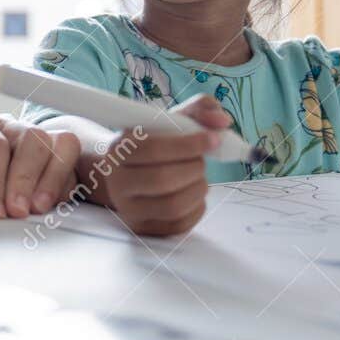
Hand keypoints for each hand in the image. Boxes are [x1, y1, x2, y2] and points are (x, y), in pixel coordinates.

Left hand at [0, 105, 78, 216]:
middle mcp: (2, 127)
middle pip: (31, 138)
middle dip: (24, 179)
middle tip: (15, 211)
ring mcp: (25, 142)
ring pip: (57, 143)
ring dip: (50, 178)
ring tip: (36, 207)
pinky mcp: (44, 161)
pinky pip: (68, 160)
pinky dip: (63, 182)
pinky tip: (46, 203)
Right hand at [100, 94, 234, 235]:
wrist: (131, 174)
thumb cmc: (155, 144)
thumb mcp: (171, 120)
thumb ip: (199, 110)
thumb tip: (222, 121)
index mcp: (119, 149)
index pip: (153, 150)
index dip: (188, 145)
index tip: (212, 140)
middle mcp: (117, 181)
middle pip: (162, 180)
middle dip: (194, 168)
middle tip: (201, 161)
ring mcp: (128, 209)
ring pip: (173, 205)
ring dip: (198, 188)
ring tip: (198, 177)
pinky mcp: (143, 229)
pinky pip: (179, 224)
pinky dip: (197, 207)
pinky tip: (191, 193)